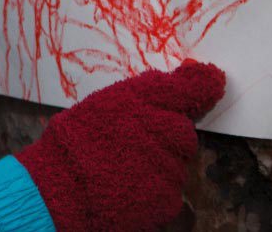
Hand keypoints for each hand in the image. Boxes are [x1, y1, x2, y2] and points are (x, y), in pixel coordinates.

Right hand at [15, 60, 226, 231]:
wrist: (58, 190)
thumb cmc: (71, 143)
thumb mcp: (100, 104)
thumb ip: (141, 94)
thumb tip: (183, 75)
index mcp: (136, 101)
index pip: (184, 88)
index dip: (202, 84)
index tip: (214, 78)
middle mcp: (159, 129)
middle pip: (184, 131)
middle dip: (168, 136)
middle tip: (135, 144)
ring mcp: (167, 165)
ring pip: (176, 162)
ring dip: (159, 164)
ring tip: (123, 168)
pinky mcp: (168, 196)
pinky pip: (171, 190)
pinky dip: (155, 190)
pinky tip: (128, 186)